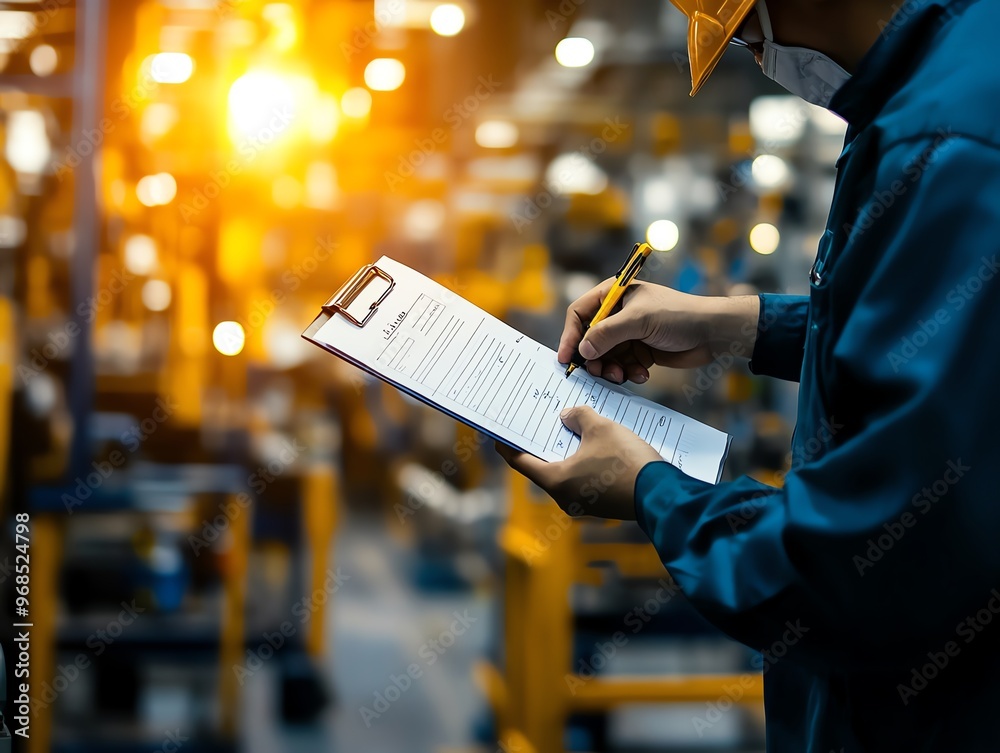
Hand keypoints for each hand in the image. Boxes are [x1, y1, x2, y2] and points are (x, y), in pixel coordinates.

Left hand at [495, 405, 663, 519]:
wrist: (663, 494)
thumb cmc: (627, 461)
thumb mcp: (600, 427)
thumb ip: (578, 417)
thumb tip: (568, 416)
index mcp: (556, 481)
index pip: (520, 462)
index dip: (508, 445)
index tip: (499, 433)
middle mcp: (565, 497)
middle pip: (544, 467)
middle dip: (542, 443)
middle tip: (539, 422)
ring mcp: (584, 504)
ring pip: (567, 473)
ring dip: (566, 452)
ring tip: (569, 428)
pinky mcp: (602, 504)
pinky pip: (585, 480)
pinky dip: (583, 462)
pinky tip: (593, 445)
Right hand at [557, 279, 759, 383]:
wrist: (712, 332)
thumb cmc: (677, 315)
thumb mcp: (639, 320)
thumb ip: (607, 334)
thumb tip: (583, 350)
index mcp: (613, 295)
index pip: (579, 314)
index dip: (570, 335)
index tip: (566, 357)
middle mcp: (617, 314)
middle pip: (589, 340)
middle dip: (594, 359)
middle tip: (600, 374)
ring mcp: (628, 333)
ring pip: (605, 357)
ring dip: (611, 369)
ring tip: (623, 376)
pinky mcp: (640, 351)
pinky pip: (622, 365)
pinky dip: (628, 373)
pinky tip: (642, 375)